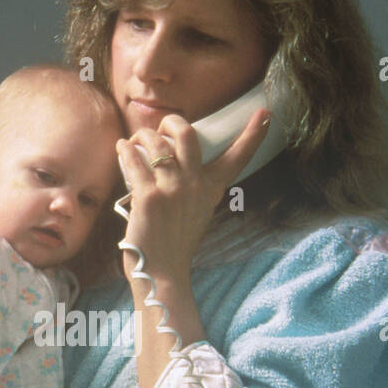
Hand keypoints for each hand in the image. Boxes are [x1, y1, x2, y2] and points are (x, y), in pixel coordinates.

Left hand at [116, 107, 271, 282]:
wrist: (162, 274)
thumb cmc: (174, 245)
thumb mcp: (198, 214)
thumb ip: (195, 190)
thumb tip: (176, 162)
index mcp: (212, 190)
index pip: (238, 158)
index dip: (253, 134)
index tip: (265, 113)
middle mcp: (196, 186)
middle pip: (188, 134)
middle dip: (171, 121)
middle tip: (160, 127)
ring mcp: (173, 190)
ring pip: (157, 144)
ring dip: (142, 136)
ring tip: (135, 141)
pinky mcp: (149, 197)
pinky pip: (134, 161)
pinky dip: (125, 151)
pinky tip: (122, 148)